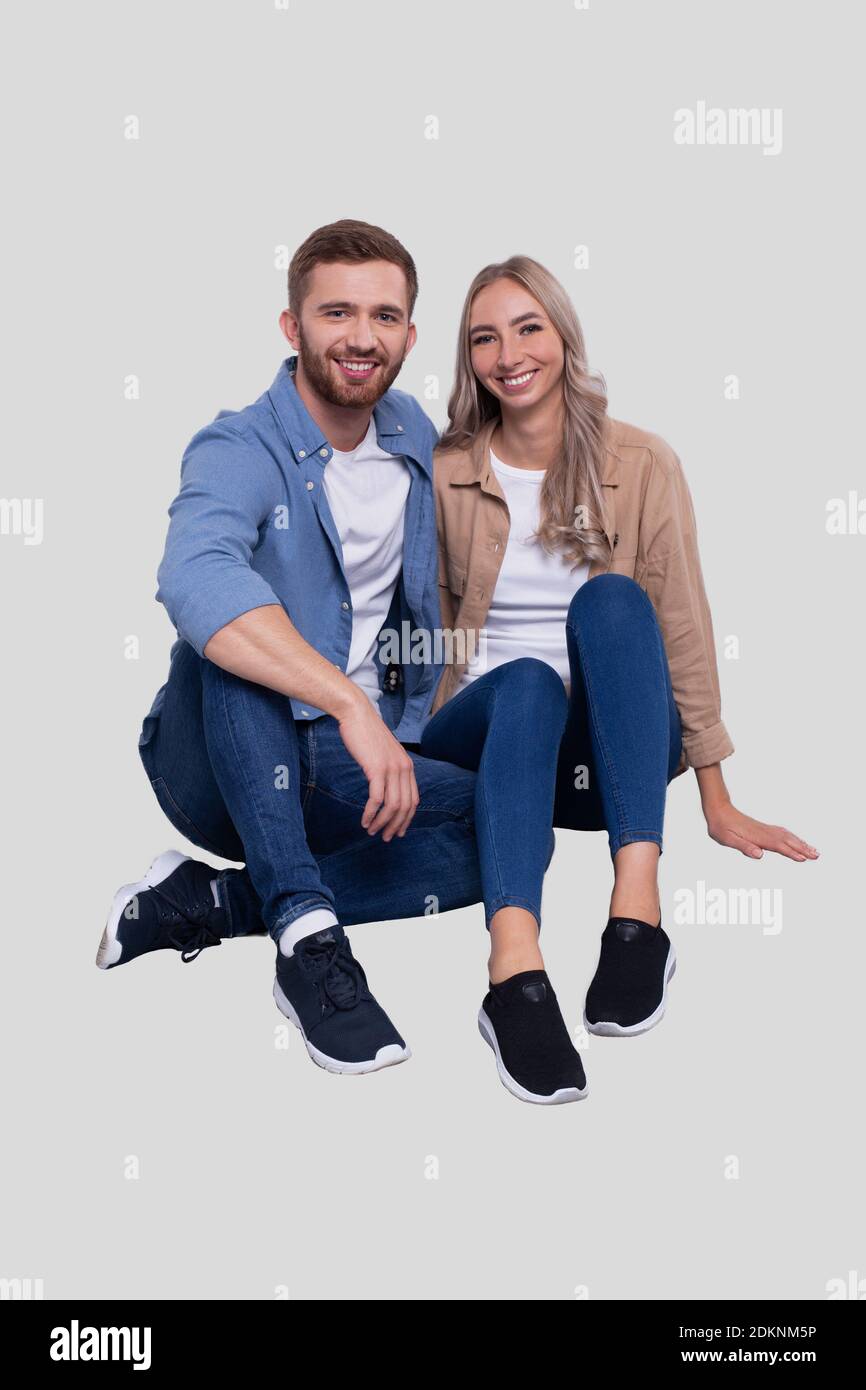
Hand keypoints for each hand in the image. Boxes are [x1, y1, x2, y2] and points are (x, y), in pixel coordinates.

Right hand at [336, 691, 419, 841]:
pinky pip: (377, 799)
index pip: (413, 800)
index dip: (406, 819)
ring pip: (392, 806)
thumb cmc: (366, 733)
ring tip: (372, 831)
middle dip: (395, 826)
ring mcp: (391, 769)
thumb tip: (386, 787)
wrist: (356, 714)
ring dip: (382, 823)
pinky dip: (371, 813)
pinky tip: (365, 820)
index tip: (397, 831)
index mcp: (408, 766)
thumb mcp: (384, 753)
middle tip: (385, 837)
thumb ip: (389, 768)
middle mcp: (404, 768)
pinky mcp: (376, 769)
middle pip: (405, 807)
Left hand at [704, 801, 819, 860]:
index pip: (777, 846)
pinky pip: (782, 833)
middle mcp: (763, 832)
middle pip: (787, 840)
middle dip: (802, 848)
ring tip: (814, 851)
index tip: (803, 859)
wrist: (717, 809)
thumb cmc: (720, 826)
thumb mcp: (727, 839)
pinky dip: (793, 837)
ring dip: (801, 843)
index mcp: (756, 836)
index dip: (791, 853)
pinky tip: (798, 841)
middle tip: (817, 856)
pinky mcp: (763, 828)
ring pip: (787, 836)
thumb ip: (744, 847)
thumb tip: (760, 855)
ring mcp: (764, 829)